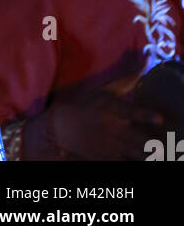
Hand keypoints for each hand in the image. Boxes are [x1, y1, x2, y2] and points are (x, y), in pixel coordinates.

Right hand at [40, 67, 165, 161]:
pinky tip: (140, 160)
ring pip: (135, 154)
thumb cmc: (87, 104)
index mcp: (110, 108)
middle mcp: (111, 127)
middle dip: (153, 144)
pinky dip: (133, 162)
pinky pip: (124, 164)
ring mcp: (108, 145)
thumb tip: (147, 60)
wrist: (62, 126)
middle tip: (163, 146)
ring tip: (157, 154)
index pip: (130, 111)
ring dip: (147, 155)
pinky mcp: (104, 158)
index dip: (145, 116)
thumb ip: (128, 80)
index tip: (160, 120)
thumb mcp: (105, 90)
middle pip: (138, 139)